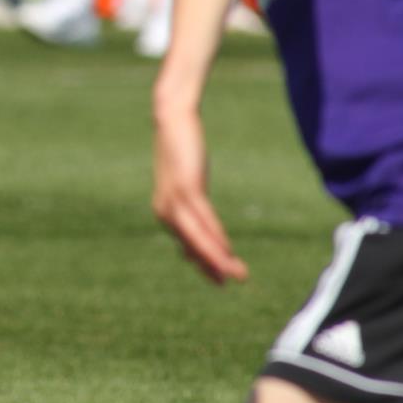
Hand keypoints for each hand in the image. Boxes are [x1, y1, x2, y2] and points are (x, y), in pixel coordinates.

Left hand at [152, 104, 248, 284]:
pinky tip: (227, 250)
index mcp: (165, 213)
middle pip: (191, 246)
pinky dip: (215, 236)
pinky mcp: (185, 188)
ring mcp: (174, 201)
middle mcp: (165, 211)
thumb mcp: (188, 182)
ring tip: (237, 273)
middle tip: (231, 282)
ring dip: (217, 257)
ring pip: (197, 238)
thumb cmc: (182, 151)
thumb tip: (205, 222)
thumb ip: (193, 204)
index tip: (220, 279)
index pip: (187, 245)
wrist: (173, 120)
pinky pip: (203, 220)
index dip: (204, 262)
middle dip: (212, 266)